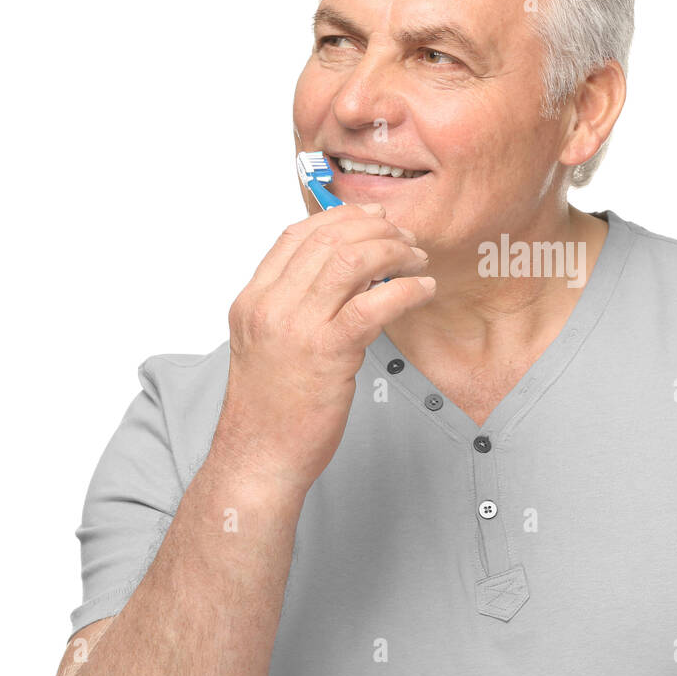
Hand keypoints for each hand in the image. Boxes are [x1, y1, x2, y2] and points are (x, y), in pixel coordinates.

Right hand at [212, 202, 432, 492]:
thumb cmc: (271, 409)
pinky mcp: (326, 353)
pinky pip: (374, 304)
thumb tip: (346, 276)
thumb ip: (297, 307)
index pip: (295, 234)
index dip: (340, 216)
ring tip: (418, 260)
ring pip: (351, 260)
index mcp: (252, 300)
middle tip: (406, 238)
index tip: (374, 217)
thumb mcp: (270, 344)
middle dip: (376, 230)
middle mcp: (269, 306)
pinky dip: (406, 289)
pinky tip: (424, 289)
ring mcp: (295, 328)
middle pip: (327, 239)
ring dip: (394, 252)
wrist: (258, 458)